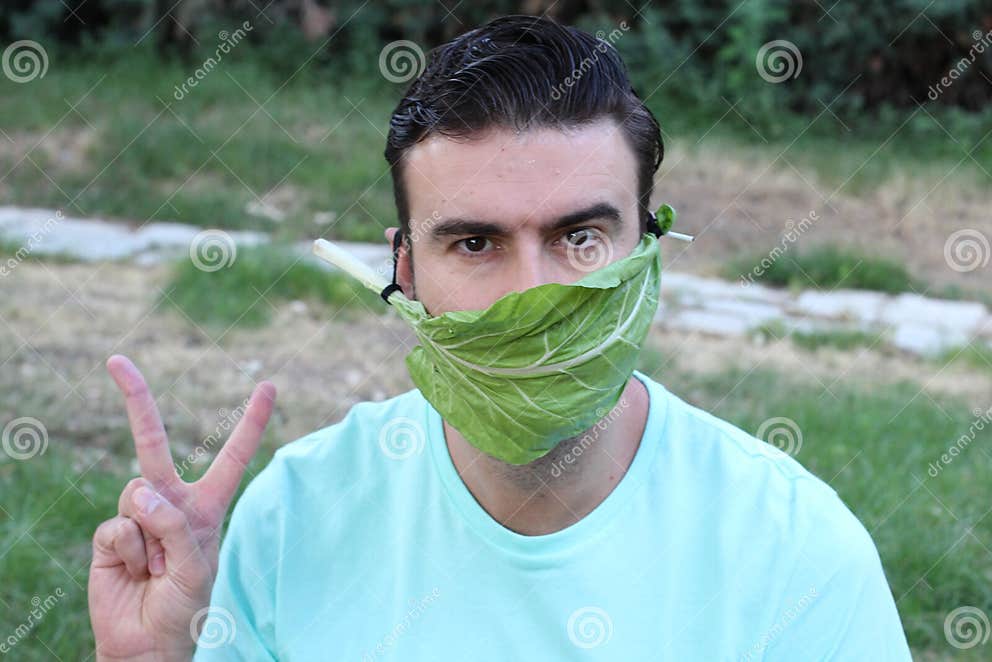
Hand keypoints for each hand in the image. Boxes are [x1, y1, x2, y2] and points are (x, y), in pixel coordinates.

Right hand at [88, 354, 275, 660]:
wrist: (147, 642)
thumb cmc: (185, 606)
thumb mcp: (196, 565)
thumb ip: (175, 526)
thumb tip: (143, 495)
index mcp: (206, 505)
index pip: (233, 455)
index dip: (251, 421)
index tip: (268, 384)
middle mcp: (170, 501)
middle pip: (151, 443)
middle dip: (135, 399)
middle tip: (116, 360)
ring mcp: (137, 515)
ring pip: (137, 493)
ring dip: (150, 536)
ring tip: (157, 567)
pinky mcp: (110, 534)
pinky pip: (118, 525)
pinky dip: (129, 551)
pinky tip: (135, 571)